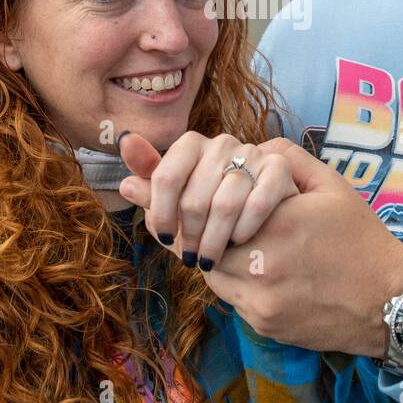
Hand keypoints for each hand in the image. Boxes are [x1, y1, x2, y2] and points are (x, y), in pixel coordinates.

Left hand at [118, 131, 297, 269]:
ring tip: (209, 259)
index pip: (166, 177)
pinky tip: (237, 241)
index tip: (165, 238)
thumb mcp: (177, 199)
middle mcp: (221, 142)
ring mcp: (252, 153)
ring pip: (225, 205)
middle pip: (194, 198)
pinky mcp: (278, 168)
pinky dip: (244, 229)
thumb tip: (124, 176)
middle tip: (191, 257)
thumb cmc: (208, 205)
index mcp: (190, 145)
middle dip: (190, 235)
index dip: (162, 213)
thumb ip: (152, 185)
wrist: (259, 209)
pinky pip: (258, 203)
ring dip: (214, 241)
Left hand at [200, 137, 402, 357]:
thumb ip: (287, 158)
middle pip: (210, 246)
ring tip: (251, 251)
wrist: (389, 301)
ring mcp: (260, 301)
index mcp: (277, 224)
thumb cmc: (360, 239)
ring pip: (216, 277)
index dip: (218, 206)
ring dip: (224, 263)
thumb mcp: (331, 186)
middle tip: (234, 228)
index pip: (219, 211)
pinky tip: (268, 278)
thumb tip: (250, 150)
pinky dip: (242, 288)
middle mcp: (262, 266)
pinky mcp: (263, 325)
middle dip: (217, 235)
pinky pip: (235, 303)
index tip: (227, 204)